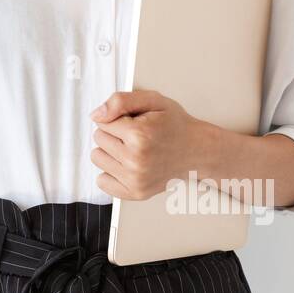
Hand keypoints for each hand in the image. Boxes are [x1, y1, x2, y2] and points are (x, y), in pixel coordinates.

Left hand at [89, 89, 208, 201]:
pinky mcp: (136, 192)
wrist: (197, 150)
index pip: (102, 122)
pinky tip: (127, 164)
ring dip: (110, 151)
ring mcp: (136, 179)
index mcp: (139, 135)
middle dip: (113, 133)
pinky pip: (102, 181)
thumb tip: (96, 115)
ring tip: (132, 149)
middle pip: (99, 139)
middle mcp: (136, 160)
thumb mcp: (152, 100)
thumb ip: (121, 101)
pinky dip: (110, 172)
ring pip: (97, 158)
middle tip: (136, 135)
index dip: (117, 118)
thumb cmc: (175, 124)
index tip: (134, 121)